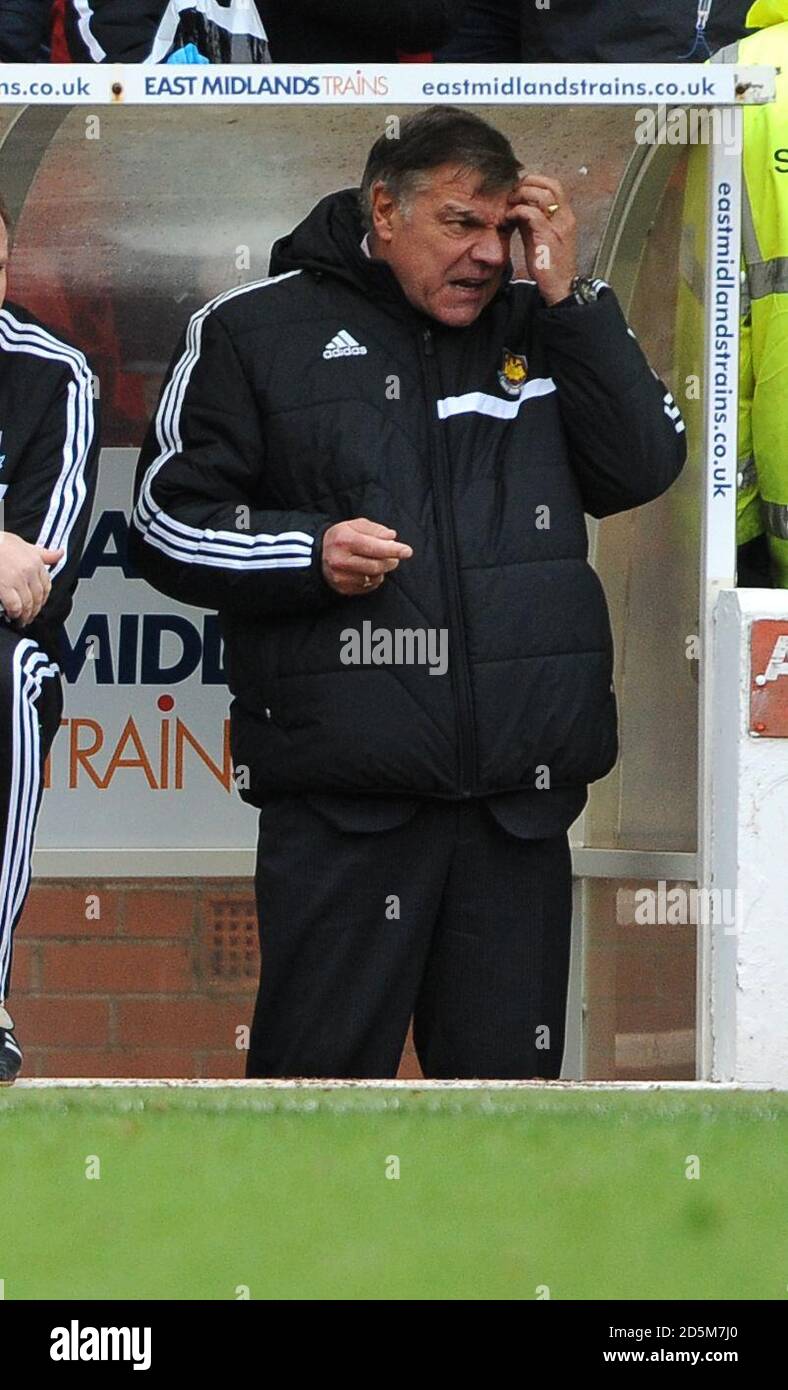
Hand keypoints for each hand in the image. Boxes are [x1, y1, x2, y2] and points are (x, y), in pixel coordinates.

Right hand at [0, 532, 63, 624]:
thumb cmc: (0, 543)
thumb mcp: (23, 544)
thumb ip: (43, 553)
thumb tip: (59, 553)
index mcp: (35, 561)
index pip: (47, 585)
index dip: (44, 598)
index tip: (39, 604)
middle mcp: (29, 571)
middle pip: (38, 597)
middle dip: (35, 610)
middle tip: (30, 617)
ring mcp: (17, 579)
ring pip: (28, 604)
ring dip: (26, 615)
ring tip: (22, 621)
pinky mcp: (5, 586)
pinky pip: (15, 606)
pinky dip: (15, 613)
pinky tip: (12, 615)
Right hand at [321, 517, 412, 596]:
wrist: (316, 556)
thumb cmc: (340, 538)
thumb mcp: (354, 525)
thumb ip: (374, 529)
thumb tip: (392, 537)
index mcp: (344, 540)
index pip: (373, 547)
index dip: (393, 550)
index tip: (407, 551)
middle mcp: (340, 560)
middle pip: (376, 565)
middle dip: (391, 561)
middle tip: (395, 557)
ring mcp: (341, 577)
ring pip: (373, 578)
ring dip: (383, 570)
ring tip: (380, 562)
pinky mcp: (343, 588)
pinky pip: (368, 587)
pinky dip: (375, 579)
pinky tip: (370, 571)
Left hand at [507, 173, 577, 305]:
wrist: (560, 287)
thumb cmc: (549, 265)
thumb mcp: (541, 237)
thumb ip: (532, 221)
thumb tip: (517, 207)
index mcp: (565, 216)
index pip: (554, 185)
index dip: (535, 181)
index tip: (519, 189)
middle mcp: (565, 217)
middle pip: (550, 183)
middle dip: (528, 183)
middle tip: (512, 194)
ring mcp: (558, 226)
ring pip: (542, 193)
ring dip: (522, 194)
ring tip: (510, 204)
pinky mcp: (548, 236)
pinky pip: (531, 213)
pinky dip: (517, 211)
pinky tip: (509, 218)